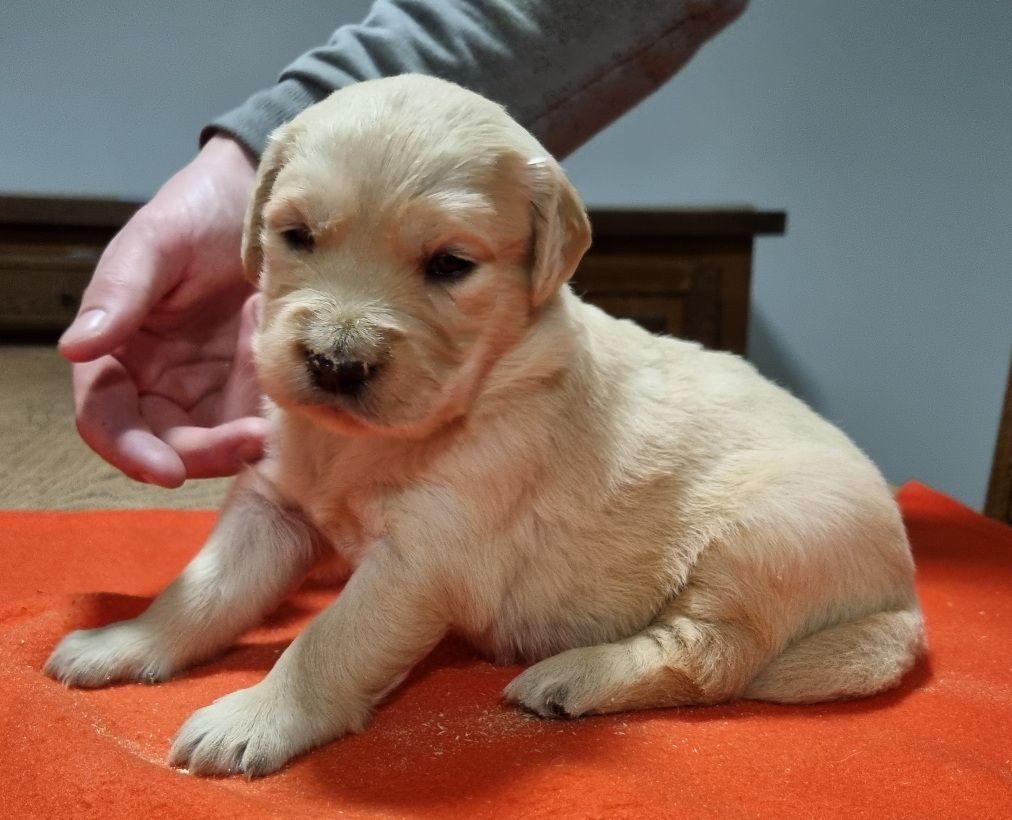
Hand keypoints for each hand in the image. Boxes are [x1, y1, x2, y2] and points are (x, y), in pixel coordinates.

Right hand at [59, 135, 268, 486]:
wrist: (263, 199)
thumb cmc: (199, 212)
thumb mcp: (157, 244)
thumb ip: (120, 293)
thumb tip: (77, 347)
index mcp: (119, 352)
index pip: (107, 418)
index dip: (130, 450)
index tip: (167, 469)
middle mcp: (159, 379)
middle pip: (164, 444)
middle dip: (200, 456)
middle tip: (247, 443)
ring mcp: (210, 387)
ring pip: (214, 445)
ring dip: (238, 449)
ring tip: (272, 431)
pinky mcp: (254, 386)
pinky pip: (255, 422)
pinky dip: (268, 428)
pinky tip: (289, 412)